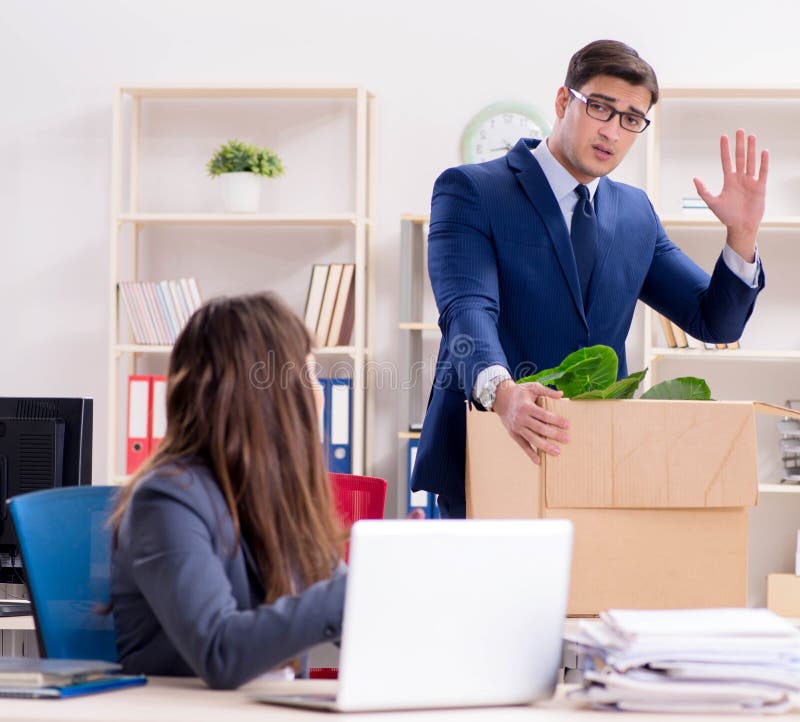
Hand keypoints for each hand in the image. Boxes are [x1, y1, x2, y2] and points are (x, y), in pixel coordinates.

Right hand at [492, 381, 569, 464]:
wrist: (500, 398)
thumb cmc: (520, 392)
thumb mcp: (532, 387)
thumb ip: (547, 391)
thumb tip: (561, 395)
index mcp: (526, 406)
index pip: (544, 415)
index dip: (556, 420)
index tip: (568, 425)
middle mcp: (520, 418)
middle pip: (539, 428)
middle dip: (554, 434)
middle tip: (567, 440)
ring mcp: (516, 427)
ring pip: (532, 439)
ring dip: (544, 446)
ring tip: (557, 452)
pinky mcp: (513, 434)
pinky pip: (522, 445)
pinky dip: (530, 453)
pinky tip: (538, 461)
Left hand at [693, 129, 767, 261]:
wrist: (740, 226)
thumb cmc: (726, 216)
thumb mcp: (712, 202)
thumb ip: (703, 190)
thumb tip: (694, 178)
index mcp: (729, 181)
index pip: (726, 161)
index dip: (725, 149)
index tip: (724, 137)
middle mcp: (740, 178)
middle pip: (740, 158)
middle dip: (739, 145)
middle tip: (740, 130)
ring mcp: (750, 182)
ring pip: (751, 162)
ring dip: (751, 149)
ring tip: (751, 136)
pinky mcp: (760, 187)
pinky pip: (762, 172)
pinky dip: (763, 163)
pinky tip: (763, 152)